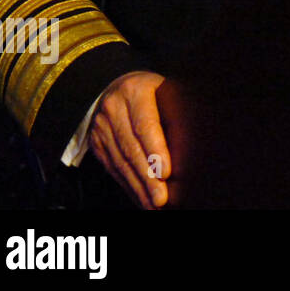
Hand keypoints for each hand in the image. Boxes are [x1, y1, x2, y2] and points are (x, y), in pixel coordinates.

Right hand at [87, 71, 170, 208]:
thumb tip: (193, 147)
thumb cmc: (153, 91)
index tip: (167, 172)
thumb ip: (175, 114)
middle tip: (161, 199)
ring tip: (154, 204)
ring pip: (120, 162)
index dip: (156, 150)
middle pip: (131, 148)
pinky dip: (128, 186)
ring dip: (138, 187)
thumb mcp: (165, 91)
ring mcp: (101, 127)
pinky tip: (141, 198)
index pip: (145, 125)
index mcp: (135, 91)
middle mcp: (113, 109)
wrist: (116, 85)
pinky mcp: (96, 143)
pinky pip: (112, 168)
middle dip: (147, 177)